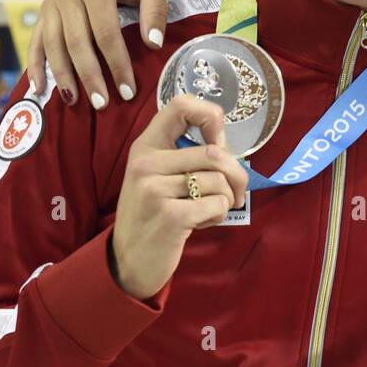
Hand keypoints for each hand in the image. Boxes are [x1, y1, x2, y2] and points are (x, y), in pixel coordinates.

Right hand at [26, 0, 166, 109]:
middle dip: (89, 76)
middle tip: (102, 103)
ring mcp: (52, 2)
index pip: (106, 33)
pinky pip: (35, 41)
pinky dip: (35, 66)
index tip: (127, 90)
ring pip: (53, 45)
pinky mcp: (43, 11)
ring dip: (63, 75)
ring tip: (75, 101)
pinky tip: (40, 89)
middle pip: (77, 42)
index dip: (116, 64)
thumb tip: (153, 43)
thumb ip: (156, 10)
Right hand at [111, 96, 249, 299]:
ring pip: (219, 180)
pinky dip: (219, 214)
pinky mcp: (171, 216)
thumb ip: (186, 155)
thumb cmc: (154, 214)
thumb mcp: (158, 176)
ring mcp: (155, 190)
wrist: (129, 260)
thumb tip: (227, 144)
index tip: (218, 142)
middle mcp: (146, 163)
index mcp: (146, 146)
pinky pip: (218, 204)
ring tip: (208, 210)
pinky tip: (202, 222)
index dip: (211, 117)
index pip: (181, 105)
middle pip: (215, 153)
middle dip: (236, 175)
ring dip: (226, 199)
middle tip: (232, 191)